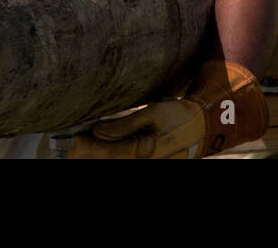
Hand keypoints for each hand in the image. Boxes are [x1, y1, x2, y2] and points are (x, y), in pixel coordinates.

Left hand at [69, 60, 267, 158]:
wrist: (205, 125)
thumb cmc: (179, 116)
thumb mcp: (153, 114)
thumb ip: (125, 125)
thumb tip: (98, 130)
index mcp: (146, 151)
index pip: (110, 153)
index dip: (90, 147)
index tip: (74, 139)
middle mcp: (145, 162)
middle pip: (110, 162)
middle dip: (90, 154)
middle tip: (72, 146)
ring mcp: (148, 163)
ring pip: (117, 162)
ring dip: (98, 155)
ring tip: (80, 148)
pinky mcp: (149, 161)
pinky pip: (126, 160)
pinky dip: (112, 154)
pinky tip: (100, 148)